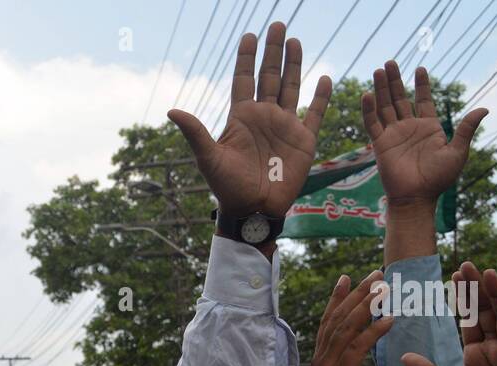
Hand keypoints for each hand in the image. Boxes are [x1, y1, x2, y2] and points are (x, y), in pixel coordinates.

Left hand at [169, 22, 331, 219]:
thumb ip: (195, 133)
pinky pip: (314, 114)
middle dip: (272, 51)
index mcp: (241, 118)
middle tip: (276, 24)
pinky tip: (324, 78)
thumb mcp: (209, 159)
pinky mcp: (303, 141)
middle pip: (270, 76)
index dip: (246, 58)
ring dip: (294, 64)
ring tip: (294, 40)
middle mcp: (264, 117)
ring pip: (292, 87)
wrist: (253, 211)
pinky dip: (320, 97)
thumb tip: (172, 111)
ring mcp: (285, 127)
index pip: (244, 79)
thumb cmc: (228, 188)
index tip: (249, 35)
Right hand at [295, 270, 392, 365]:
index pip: (328, 321)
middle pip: (339, 317)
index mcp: (320, 359)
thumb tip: (345, 364)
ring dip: (367, 305)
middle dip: (357, 293)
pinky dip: (373, 331)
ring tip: (385, 287)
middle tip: (375, 274)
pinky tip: (389, 320)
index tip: (347, 277)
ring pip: (347, 327)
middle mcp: (321, 357)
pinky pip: (358, 348)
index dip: (337, 298)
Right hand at [363, 62, 485, 209]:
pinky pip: (372, 123)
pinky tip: (367, 94)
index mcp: (428, 128)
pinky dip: (369, 109)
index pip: (423, 100)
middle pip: (399, 98)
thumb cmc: (438, 179)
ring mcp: (393, 135)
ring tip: (379, 70)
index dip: (421, 85)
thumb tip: (484, 108)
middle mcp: (409, 128)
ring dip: (381, 88)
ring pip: (385, 106)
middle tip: (390, 62)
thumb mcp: (458, 151)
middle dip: (395, 80)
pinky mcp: (380, 144)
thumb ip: (466, 129)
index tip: (420, 68)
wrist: (416, 197)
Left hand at [402, 263, 496, 365]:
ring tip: (485, 272)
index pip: (469, 319)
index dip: (462, 298)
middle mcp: (495, 348)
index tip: (452, 276)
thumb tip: (403, 356)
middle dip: (476, 288)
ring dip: (496, 294)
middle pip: (487, 311)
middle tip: (466, 264)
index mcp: (476, 353)